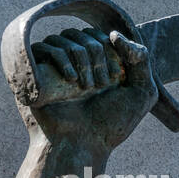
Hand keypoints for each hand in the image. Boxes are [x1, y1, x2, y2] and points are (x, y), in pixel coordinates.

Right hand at [25, 28, 157, 152]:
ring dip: (81, 58)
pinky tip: (72, 80)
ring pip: (64, 37)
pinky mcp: (35, 72)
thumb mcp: (142, 93)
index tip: (118, 77)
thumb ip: (140, 59)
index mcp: (99, 66)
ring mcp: (55, 67)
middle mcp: (76, 65)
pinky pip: (43, 46)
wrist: (83, 144)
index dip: (112, 49)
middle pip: (83, 33)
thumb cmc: (113, 124)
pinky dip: (61, 57)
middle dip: (97, 54)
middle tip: (102, 83)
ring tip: (86, 87)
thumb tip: (114, 33)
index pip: (102, 36)